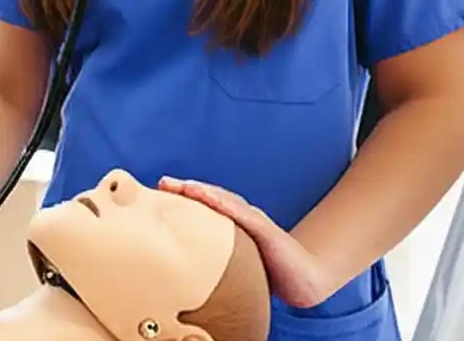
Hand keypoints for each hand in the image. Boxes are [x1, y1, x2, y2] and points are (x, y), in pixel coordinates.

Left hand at [158, 177, 329, 307]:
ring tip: (183, 186)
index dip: (182, 196)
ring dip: (204, 192)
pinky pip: (245, 216)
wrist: (305, 280)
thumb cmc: (268, 272)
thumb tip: (180, 272)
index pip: (203, 206)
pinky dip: (228, 207)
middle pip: (211, 197)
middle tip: (163, 182)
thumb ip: (212, 262)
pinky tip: (212, 201)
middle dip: (186, 188)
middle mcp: (242, 218)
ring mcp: (255, 222)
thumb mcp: (234, 264)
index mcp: (231, 226)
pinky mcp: (267, 231)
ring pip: (226, 202)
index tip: (159, 190)